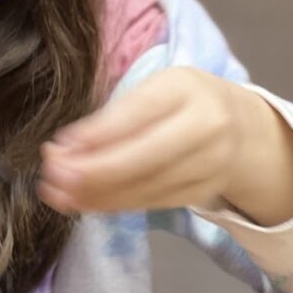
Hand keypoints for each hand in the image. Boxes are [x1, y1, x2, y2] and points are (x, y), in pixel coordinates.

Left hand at [38, 67, 241, 214]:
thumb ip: (113, 116)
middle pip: (144, 157)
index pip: (137, 113)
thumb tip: (64, 149)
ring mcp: (210, 163)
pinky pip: (152, 202)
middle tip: (52, 178)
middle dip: (93, 172)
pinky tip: (84, 203)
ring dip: (97, 194)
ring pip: (146, 186)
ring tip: (58, 195)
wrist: (240, 127)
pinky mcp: (203, 192)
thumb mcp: (152, 90)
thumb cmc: (179, 101)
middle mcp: (205, 126)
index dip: (97, 133)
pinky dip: (114, 205)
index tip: (59, 146)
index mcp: (184, 88)